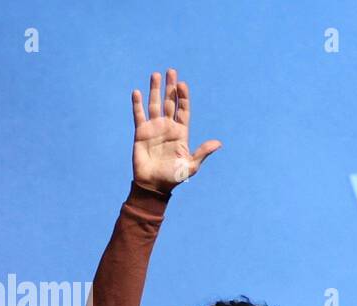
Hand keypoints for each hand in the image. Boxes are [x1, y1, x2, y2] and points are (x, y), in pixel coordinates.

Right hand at [131, 68, 220, 193]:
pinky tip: (137, 92)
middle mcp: (168, 127)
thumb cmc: (174, 177)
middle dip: (171, 87)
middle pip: (170, 102)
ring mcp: (154, 128)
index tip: (183, 84)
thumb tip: (218, 143)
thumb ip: (202, 152)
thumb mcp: (191, 166)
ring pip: (155, 104)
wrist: (154, 184)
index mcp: (181, 133)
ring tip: (156, 75)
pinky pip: (138, 115)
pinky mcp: (141, 132)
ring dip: (155, 90)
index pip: (183, 110)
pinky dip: (137, 104)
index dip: (184, 97)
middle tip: (171, 71)